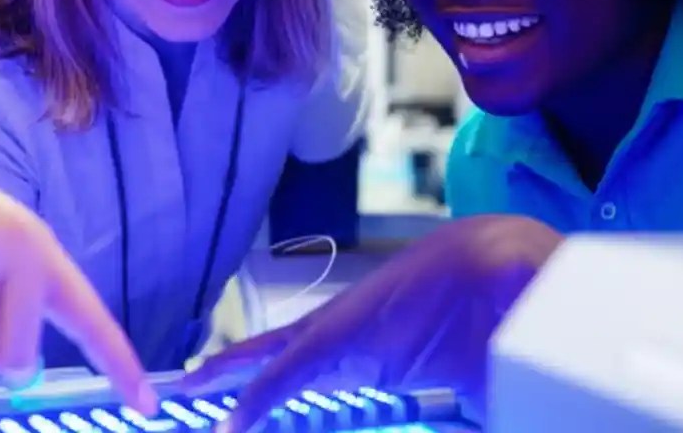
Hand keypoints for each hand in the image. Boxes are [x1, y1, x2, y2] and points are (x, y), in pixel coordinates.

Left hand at [183, 214, 561, 430]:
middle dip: (228, 375)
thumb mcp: (464, 391)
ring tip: (184, 391)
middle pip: (269, 359)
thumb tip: (467, 424)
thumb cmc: (480, 317)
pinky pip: (288, 371)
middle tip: (185, 392)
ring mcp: (335, 335)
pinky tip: (229, 421)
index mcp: (363, 354)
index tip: (233, 412)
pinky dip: (258, 395)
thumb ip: (453, 418)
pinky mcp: (339, 337)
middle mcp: (339, 342)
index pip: (300, 371)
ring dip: (226, 376)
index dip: (265, 390)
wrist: (498, 265)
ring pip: (265, 360)